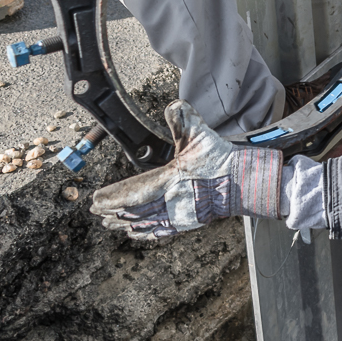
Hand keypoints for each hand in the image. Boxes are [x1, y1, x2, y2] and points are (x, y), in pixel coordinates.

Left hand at [90, 101, 282, 240]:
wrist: (244, 183)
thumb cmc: (223, 160)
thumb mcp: (202, 134)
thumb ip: (184, 119)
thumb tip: (172, 107)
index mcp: (171, 180)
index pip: (135, 191)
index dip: (114, 197)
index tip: (97, 199)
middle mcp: (173, 201)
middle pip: (135, 211)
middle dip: (114, 211)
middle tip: (96, 211)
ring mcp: (180, 214)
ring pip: (145, 223)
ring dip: (125, 223)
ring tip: (110, 223)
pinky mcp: (188, 222)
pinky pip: (161, 231)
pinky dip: (145, 233)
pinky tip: (135, 233)